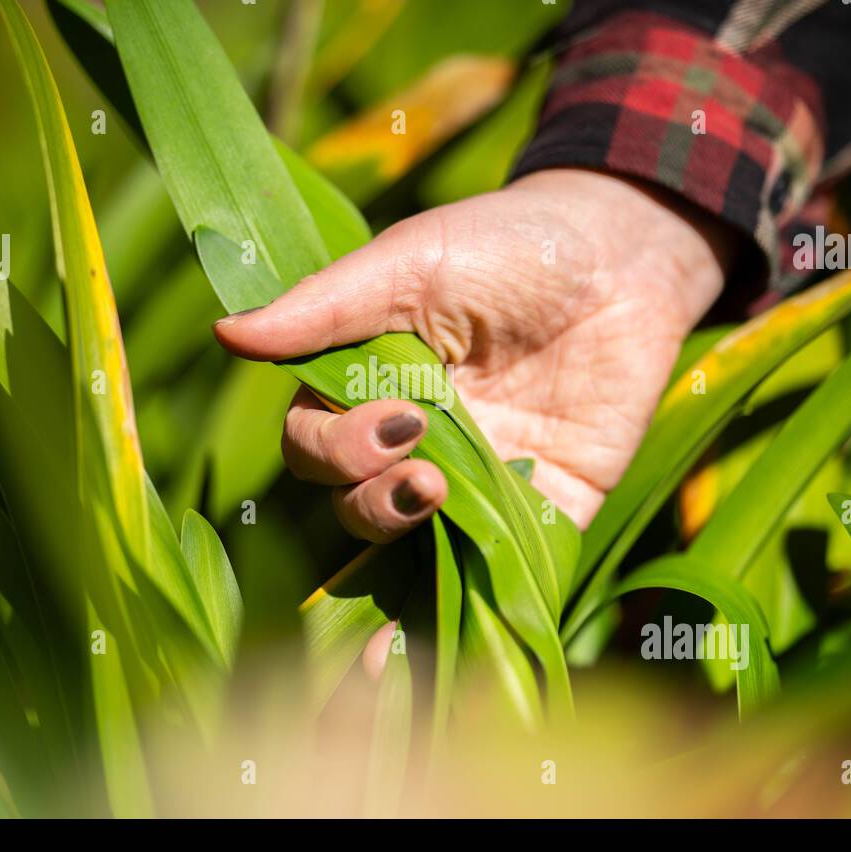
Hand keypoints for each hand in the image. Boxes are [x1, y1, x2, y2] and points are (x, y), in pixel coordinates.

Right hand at [213, 168, 734, 543]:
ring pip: (416, 544)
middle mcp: (415, 443)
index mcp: (369, 386)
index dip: (333, 451)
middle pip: (355, 506)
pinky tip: (478, 608)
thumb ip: (325, 307)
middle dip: (371, 501)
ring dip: (411, 537)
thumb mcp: (412, 262)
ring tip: (442, 495)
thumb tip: (225, 335)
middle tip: (423, 466)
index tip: (394, 417)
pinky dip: (488, 593)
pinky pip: (509, 562)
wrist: (625, 256)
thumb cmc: (508, 243)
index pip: (314, 448)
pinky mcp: (547, 504)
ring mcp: (479, 478)